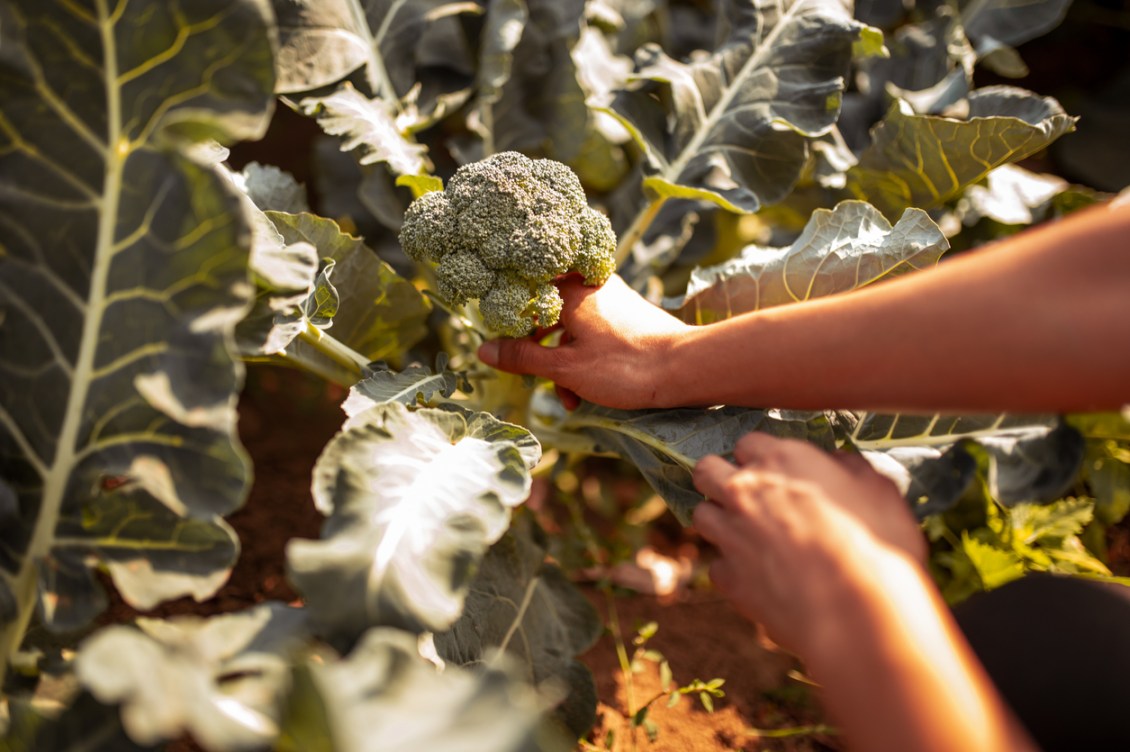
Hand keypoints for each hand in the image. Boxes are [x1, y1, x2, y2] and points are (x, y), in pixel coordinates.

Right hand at [477, 274, 690, 408]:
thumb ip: (523, 357)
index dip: (510, 326)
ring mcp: (610, 297)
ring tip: (568, 398)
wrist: (685, 368)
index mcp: (570, 289)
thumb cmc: (624, 366)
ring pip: (569, 327)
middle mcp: (589, 284)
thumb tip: (483, 349)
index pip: (523, 297)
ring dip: (562, 362)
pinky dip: (583, 357)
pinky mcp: (626, 314)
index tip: (508, 353)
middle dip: (539, 352)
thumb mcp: (565, 368)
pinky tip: (586, 391)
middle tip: (538, 381)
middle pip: (545, 313)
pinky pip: (591, 332)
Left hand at [691, 433, 926, 654]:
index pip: (747, 442)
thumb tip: (837, 463)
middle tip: (743, 494)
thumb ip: (848, 468)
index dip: (760, 456)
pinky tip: (758, 577)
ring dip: (720, 520)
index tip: (774, 470)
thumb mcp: (878, 489)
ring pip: (701, 515)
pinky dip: (733, 570)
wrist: (858, 613)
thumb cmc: (878, 544)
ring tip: (748, 535)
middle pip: (706, 471)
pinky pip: (718, 566)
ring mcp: (731, 535)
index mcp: (780, 459)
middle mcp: (745, 491)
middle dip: (719, 478)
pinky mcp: (729, 578)